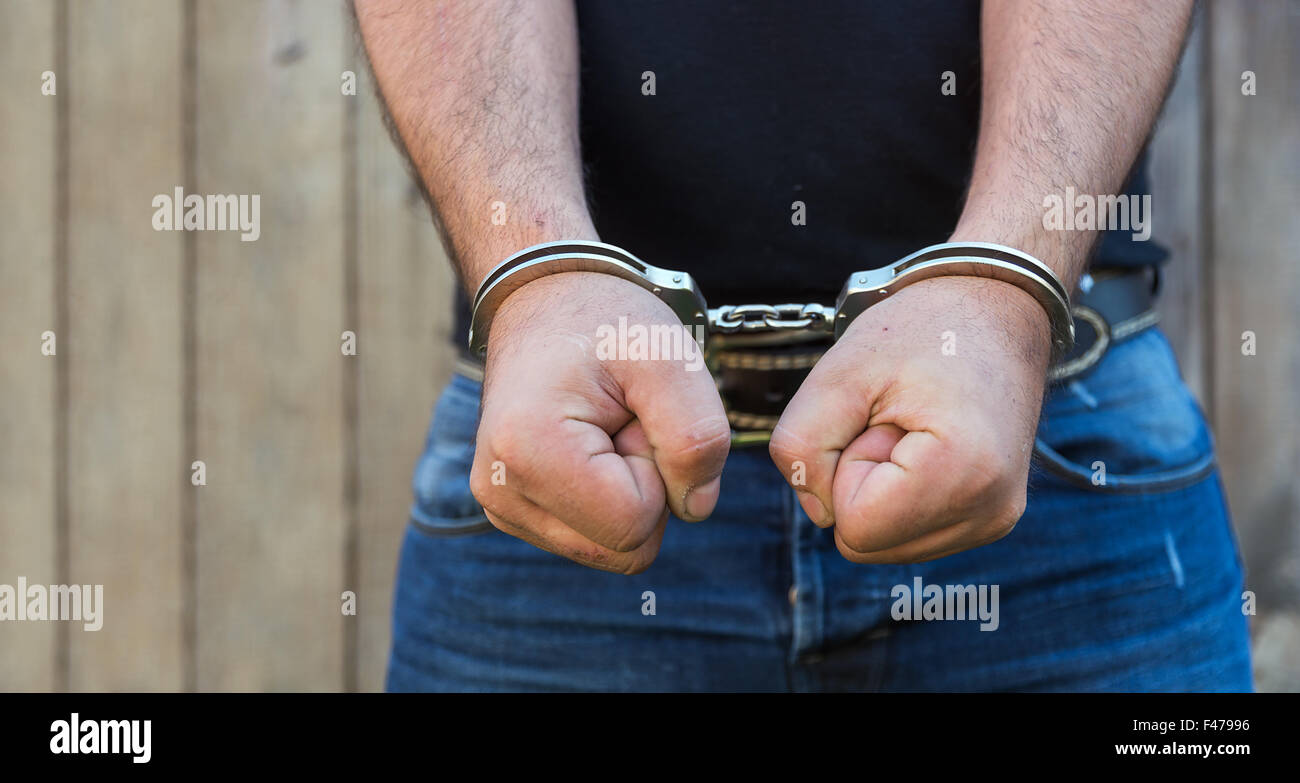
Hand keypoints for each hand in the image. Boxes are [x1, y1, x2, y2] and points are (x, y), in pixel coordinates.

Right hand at [470, 271, 730, 573]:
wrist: (549, 301)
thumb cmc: (606, 321)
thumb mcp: (669, 357)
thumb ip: (698, 436)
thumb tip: (695, 508)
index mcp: (527, 451)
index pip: (634, 524)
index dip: (658, 471)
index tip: (633, 413)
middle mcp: (499, 491)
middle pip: (622, 548)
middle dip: (644, 486)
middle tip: (624, 419)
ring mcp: (501, 506)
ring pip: (610, 548)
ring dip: (627, 490)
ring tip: (607, 427)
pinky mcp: (512, 510)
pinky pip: (592, 538)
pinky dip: (607, 497)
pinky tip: (592, 444)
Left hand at [769, 276, 1051, 562]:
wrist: (995, 307)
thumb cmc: (919, 330)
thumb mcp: (837, 374)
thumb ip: (800, 446)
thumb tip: (818, 512)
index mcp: (963, 474)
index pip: (854, 525)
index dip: (845, 467)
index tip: (881, 416)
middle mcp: (990, 512)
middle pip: (866, 542)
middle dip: (860, 481)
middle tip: (894, 419)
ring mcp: (994, 520)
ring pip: (883, 543)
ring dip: (879, 489)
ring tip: (912, 428)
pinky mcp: (989, 519)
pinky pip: (906, 534)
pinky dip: (898, 495)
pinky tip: (924, 445)